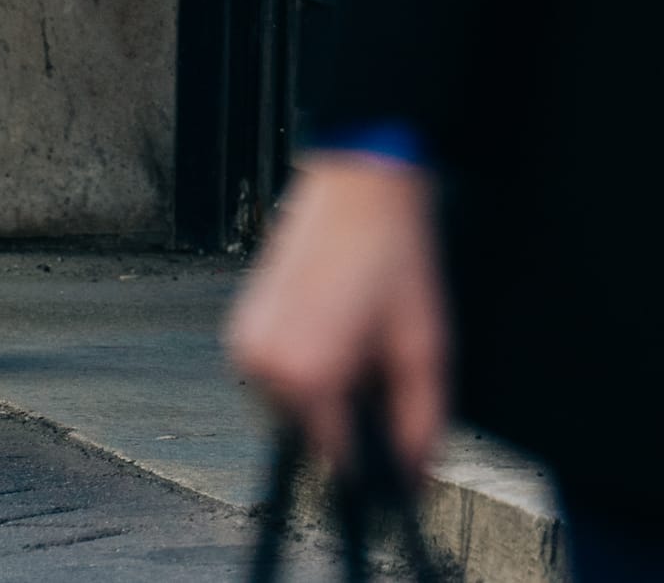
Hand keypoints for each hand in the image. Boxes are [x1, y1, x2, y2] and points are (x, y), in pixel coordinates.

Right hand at [225, 156, 450, 478]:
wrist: (359, 187)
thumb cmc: (392, 257)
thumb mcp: (424, 351)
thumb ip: (421, 427)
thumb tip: (414, 480)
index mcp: (306, 376)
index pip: (335, 460)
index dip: (371, 463)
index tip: (392, 453)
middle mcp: (264, 362)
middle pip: (310, 435)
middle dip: (348, 421)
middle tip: (379, 378)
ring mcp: (247, 339)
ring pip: (289, 405)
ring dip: (323, 394)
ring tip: (356, 346)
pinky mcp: (242, 320)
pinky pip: (273, 373)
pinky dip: (302, 367)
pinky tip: (333, 331)